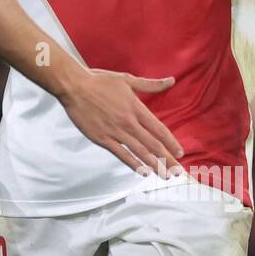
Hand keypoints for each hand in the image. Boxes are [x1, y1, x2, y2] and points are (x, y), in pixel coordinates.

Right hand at [58, 69, 183, 175]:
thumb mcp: (127, 79)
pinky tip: (142, 172)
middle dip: (168, 160)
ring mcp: (115, 132)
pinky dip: (133, 164)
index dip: (171, 143)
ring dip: (154, 165)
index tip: (180, 153)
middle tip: (178, 172)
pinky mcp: (102, 139)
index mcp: (136, 108)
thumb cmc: (99, 81)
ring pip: (139, 152)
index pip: (159, 130)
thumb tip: (171, 81)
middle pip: (153, 145)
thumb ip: (150, 85)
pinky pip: (121, 154)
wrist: (74, 87)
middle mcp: (128, 123)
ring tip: (164, 176)